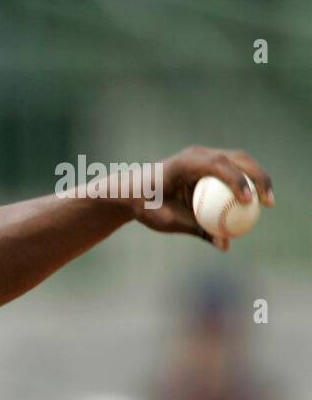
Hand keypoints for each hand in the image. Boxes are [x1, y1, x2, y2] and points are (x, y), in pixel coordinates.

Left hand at [125, 146, 274, 251]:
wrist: (132, 192)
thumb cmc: (146, 207)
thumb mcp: (167, 222)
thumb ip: (196, 230)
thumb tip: (225, 245)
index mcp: (184, 163)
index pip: (218, 165)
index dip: (237, 180)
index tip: (248, 201)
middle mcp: (197, 154)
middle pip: (237, 158)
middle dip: (259, 177)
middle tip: (268, 202)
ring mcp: (204, 156)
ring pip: (239, 161)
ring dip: (257, 178)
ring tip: (268, 202)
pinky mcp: (208, 163)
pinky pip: (233, 171)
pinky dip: (245, 183)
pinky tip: (254, 203)